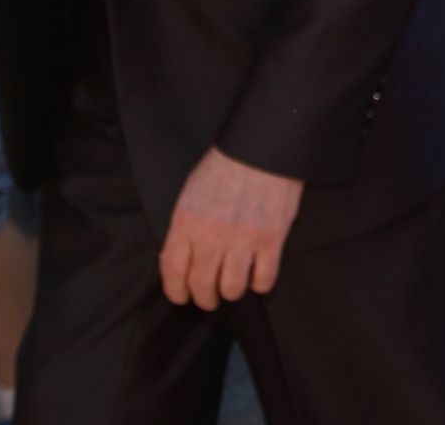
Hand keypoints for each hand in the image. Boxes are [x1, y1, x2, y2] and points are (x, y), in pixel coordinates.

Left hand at [159, 146, 303, 309]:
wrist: (262, 146)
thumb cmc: (225, 166)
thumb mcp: (191, 192)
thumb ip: (183, 228)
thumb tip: (176, 260)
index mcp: (187, 221)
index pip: (173, 271)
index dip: (175, 291)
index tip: (182, 296)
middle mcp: (212, 234)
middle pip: (201, 286)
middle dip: (203, 298)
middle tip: (208, 298)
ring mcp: (243, 239)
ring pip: (231, 289)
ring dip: (231, 292)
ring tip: (233, 285)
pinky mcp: (271, 239)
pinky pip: (263, 279)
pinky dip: (259, 283)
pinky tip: (257, 273)